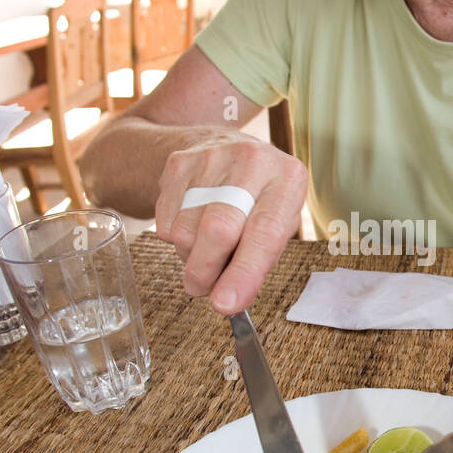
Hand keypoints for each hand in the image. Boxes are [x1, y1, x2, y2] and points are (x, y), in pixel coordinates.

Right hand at [155, 135, 307, 313]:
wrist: (227, 148)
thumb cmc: (260, 198)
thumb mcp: (278, 222)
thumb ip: (259, 261)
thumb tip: (230, 299)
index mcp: (287, 178)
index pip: (264, 233)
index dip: (243, 273)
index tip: (226, 304)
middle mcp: (252, 161)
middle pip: (218, 229)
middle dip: (205, 272)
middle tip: (203, 289)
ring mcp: (212, 158)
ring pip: (186, 230)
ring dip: (190, 257)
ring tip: (205, 250)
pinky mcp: (180, 163)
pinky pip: (165, 221)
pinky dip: (174, 239)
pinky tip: (192, 227)